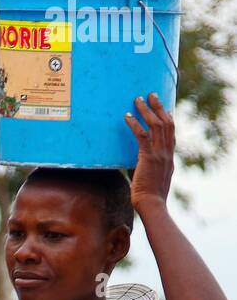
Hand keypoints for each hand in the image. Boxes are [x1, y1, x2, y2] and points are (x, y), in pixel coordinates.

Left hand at [125, 92, 174, 209]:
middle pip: (166, 122)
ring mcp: (159, 154)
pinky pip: (142, 135)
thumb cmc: (151, 198)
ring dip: (146, 110)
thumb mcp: (155, 180)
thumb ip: (152, 169)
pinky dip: (134, 124)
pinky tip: (127, 116)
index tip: (164, 107)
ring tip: (137, 100)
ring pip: (156, 125)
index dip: (168, 117)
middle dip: (159, 106)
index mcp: (170, 157)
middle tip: (151, 95)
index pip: (171, 132)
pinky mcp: (148, 157)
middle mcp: (167, 152)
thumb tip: (143, 165)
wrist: (152, 205)